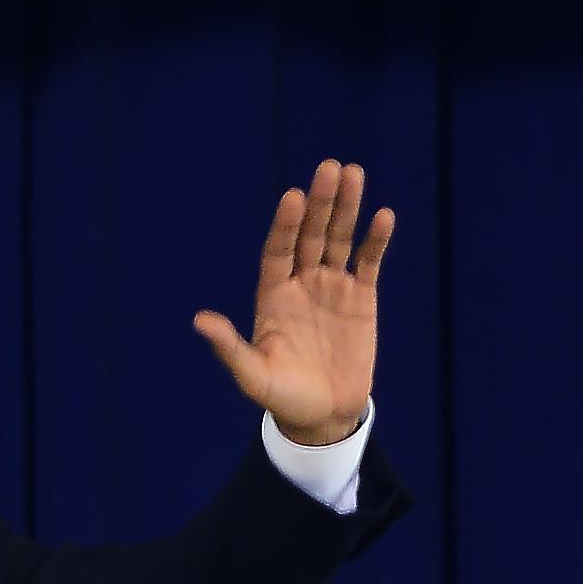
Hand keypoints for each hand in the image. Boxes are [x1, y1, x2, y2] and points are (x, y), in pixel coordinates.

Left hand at [192, 160, 398, 449]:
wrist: (324, 415)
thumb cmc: (283, 397)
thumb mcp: (254, 376)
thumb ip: (230, 348)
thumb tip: (199, 320)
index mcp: (273, 294)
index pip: (278, 251)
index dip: (285, 225)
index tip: (292, 197)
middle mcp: (301, 282)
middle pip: (310, 235)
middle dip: (320, 203)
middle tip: (329, 168)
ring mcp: (332, 287)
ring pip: (339, 239)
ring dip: (347, 208)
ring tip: (354, 173)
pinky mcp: (361, 299)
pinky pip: (369, 263)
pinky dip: (376, 241)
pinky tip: (383, 216)